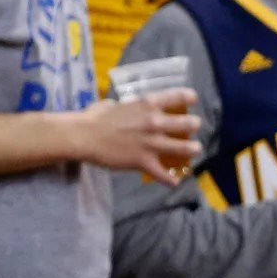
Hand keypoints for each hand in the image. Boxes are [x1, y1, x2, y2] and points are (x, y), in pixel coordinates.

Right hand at [65, 87, 199, 181]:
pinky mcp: (144, 161)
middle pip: (189, 124)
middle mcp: (155, 122)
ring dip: (192, 150)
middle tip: (192, 128)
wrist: (82, 136)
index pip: (179, 96)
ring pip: (185, 149)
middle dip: (193, 126)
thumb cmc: (93, 118)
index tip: (192, 100)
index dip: (189, 97)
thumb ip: (122, 107)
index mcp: (147, 104)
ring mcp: (151, 143)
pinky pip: (163, 174)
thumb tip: (118, 108)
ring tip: (193, 150)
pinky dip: (170, 179)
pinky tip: (174, 181)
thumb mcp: (112, 104)